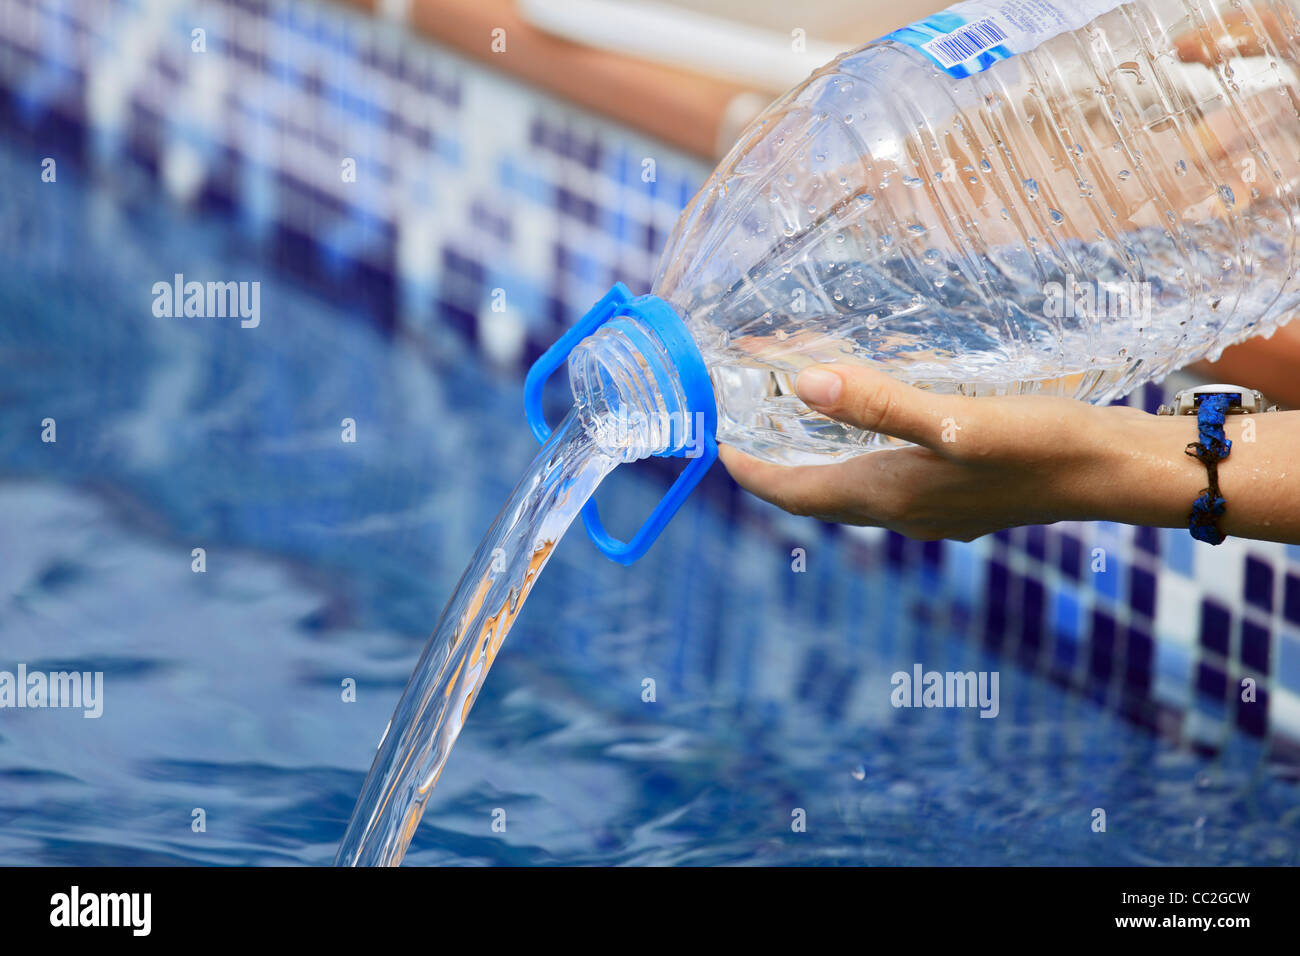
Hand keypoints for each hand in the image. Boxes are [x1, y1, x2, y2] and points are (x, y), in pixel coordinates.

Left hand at [719, 365, 1211, 541]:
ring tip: (796, 411)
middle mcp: (901, 512)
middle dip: (775, 458)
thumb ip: (878, 403)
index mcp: (887, 495)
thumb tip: (801, 384)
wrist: (1117, 474)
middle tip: (746, 415)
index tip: (714, 437)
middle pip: (816, 491)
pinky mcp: (961, 497)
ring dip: (817, 454)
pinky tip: (877, 419)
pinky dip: (860, 450)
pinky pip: (888, 477)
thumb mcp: (957, 419)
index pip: (792, 492)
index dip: (747, 468)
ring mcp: (932, 510)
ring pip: (851, 484)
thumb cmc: (1042, 446)